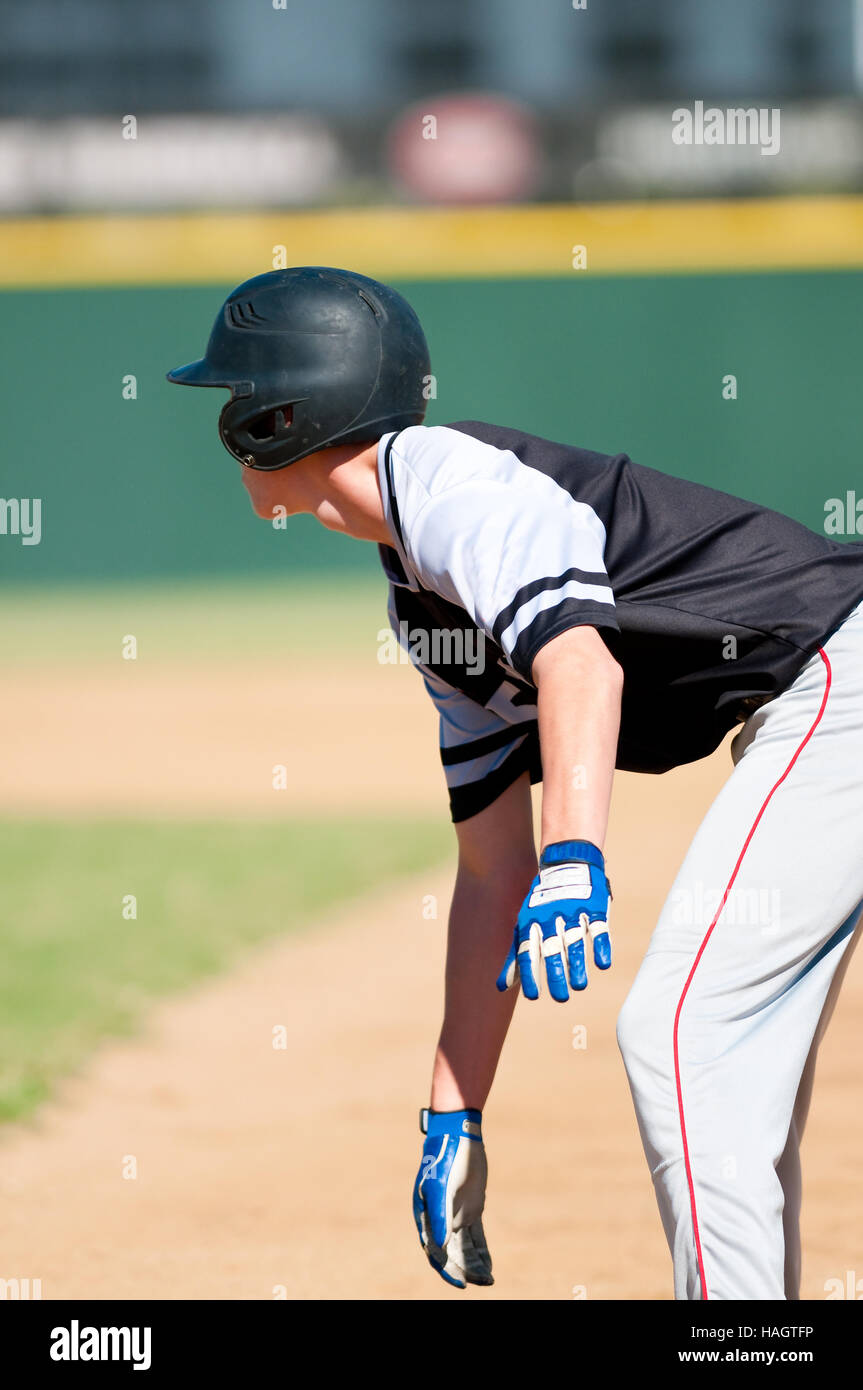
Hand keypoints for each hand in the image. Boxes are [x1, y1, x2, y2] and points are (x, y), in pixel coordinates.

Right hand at [412, 1107, 492, 1288]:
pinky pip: (476, 1236)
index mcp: (426, 1216)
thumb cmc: (445, 1159)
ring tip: (488, 1280)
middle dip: (464, 1270)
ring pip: (464, 1247)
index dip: (447, 1269)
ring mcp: (456, 1214)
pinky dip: (482, 1251)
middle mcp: (439, 1219)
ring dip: (474, 1264)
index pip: (435, 1251)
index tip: (461, 1283)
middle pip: (451, 1253)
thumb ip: (440, 1215)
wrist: (459, 1135)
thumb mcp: (441, 1186)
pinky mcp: (471, 1208)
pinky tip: (489, 1265)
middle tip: (481, 1283)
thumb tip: (441, 1246)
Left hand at [496, 839, 611, 1001]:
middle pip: (552, 949)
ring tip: (580, 985)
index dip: (530, 973)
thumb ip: (516, 957)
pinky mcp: (594, 907)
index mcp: (531, 923)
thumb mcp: (524, 925)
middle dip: (555, 973)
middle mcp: (551, 918)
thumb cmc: (542, 903)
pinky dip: (601, 946)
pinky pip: (598, 929)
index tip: (532, 996)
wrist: (566, 862)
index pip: (528, 951)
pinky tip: (602, 964)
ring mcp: (573, 912)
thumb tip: (501, 987)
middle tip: (560, 998)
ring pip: (575, 941)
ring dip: (578, 964)